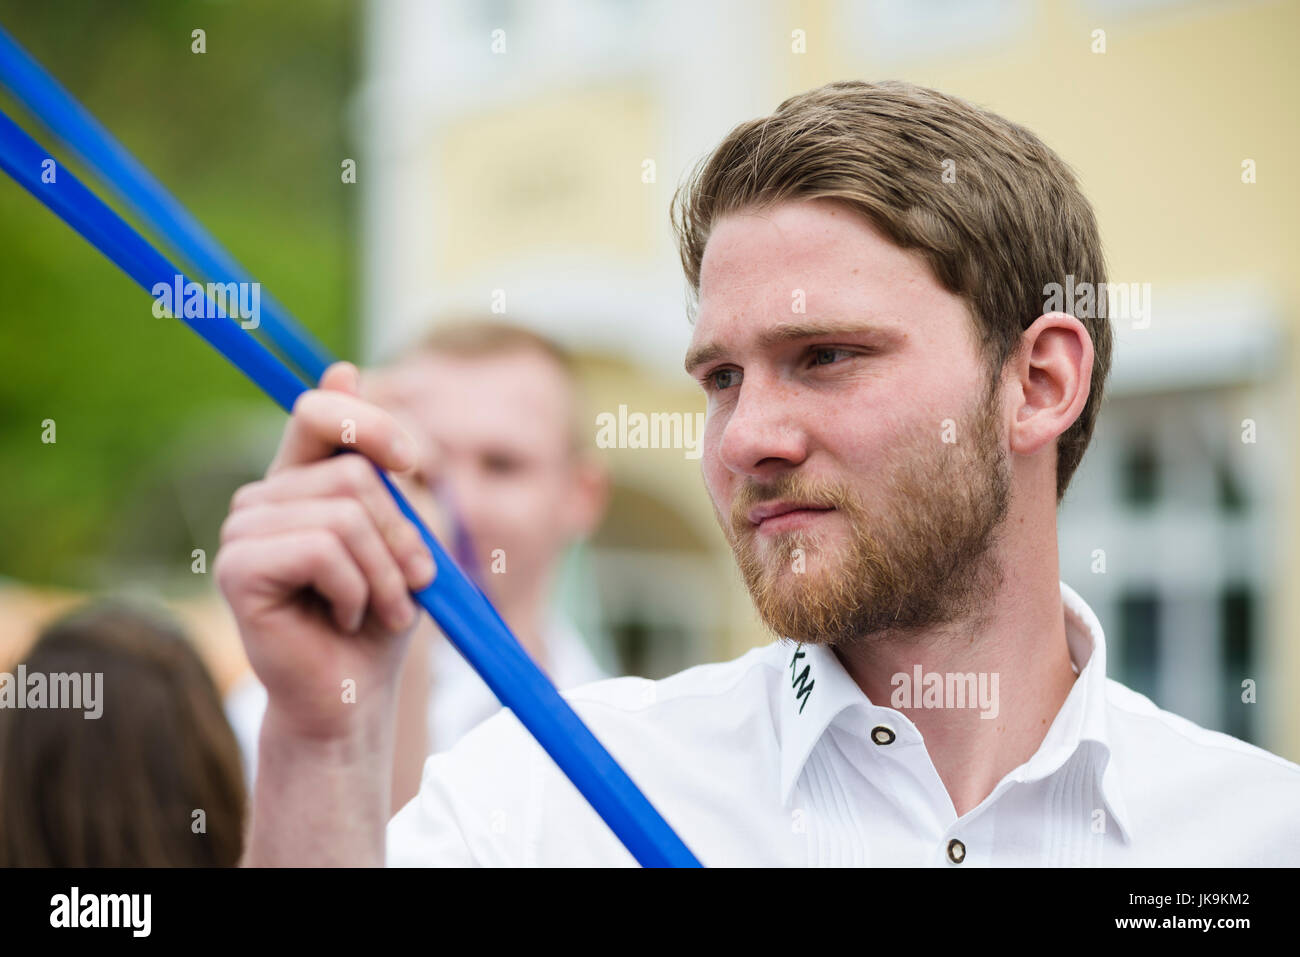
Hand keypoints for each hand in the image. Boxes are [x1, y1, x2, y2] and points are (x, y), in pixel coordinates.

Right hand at [215, 362, 437, 740]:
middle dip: (402, 535)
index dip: (369, 423)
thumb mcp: (397, 530)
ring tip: (383, 609)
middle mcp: (262, 498)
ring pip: (346, 515)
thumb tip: (340, 367)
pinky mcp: (238, 569)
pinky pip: (324, 550)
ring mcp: (243, 532)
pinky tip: (347, 618)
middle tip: (413, 584)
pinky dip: (358, 589)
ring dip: (386, 572)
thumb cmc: (379, 613)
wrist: (352, 695)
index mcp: (298, 481)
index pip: (319, 412)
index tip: (413, 463)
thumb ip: (374, 461)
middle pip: (354, 475)